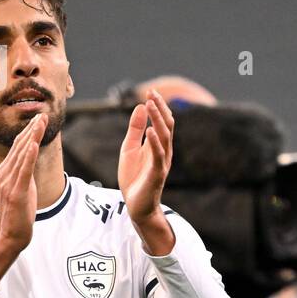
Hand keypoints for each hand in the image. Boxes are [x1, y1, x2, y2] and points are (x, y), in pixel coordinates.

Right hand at [0, 114, 42, 292]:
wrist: (10, 236)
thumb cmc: (19, 214)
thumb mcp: (23, 189)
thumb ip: (24, 174)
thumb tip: (29, 161)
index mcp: (5, 172)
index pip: (18, 147)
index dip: (29, 132)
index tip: (38, 118)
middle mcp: (5, 174)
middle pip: (20, 147)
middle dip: (31, 129)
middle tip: (42, 114)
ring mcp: (9, 183)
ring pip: (22, 155)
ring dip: (31, 137)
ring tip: (40, 122)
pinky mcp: (16, 192)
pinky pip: (23, 171)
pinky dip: (28, 156)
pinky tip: (32, 143)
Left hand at [119, 90, 176, 253]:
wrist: (136, 205)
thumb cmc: (134, 177)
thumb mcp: (130, 148)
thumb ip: (135, 129)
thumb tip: (140, 106)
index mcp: (159, 145)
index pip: (163, 122)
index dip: (157, 107)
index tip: (150, 92)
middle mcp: (164, 152)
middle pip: (167, 126)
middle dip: (160, 109)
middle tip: (152, 93)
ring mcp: (162, 162)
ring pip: (165, 137)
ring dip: (158, 120)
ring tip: (151, 105)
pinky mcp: (157, 173)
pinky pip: (158, 156)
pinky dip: (155, 142)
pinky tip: (150, 131)